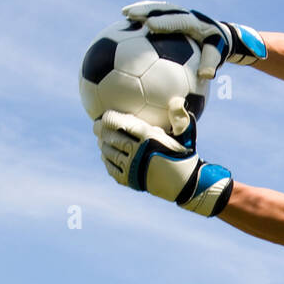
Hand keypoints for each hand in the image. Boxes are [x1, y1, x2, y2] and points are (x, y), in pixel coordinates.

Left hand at [94, 110, 233, 217]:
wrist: (186, 183)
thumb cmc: (185, 155)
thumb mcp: (185, 135)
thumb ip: (179, 117)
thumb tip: (177, 100)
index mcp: (149, 137)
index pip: (120, 123)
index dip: (108, 118)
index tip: (105, 115)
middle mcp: (138, 151)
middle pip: (110, 137)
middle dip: (100, 130)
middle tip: (96, 125)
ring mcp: (132, 167)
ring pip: (109, 153)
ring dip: (102, 145)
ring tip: (101, 140)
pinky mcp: (130, 181)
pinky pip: (112, 169)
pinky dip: (107, 161)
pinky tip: (106, 156)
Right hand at [121, 0, 266, 78]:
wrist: (221, 36)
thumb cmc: (218, 48)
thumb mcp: (217, 55)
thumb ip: (211, 63)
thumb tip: (206, 75)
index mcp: (195, 23)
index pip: (178, 20)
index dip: (164, 22)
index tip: (149, 25)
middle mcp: (186, 13)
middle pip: (164, 8)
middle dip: (147, 10)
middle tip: (130, 14)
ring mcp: (178, 12)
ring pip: (158, 7)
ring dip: (142, 9)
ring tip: (125, 13)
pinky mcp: (173, 15)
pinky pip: (156, 12)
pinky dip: (143, 15)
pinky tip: (127, 22)